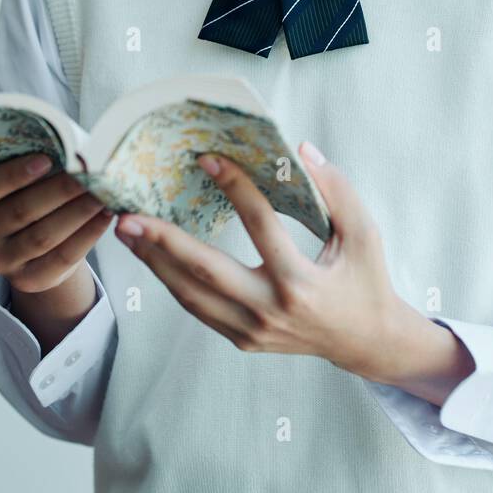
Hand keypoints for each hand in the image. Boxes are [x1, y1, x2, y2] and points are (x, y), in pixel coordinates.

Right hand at [0, 153, 112, 293]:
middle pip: (20, 212)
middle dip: (60, 190)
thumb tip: (67, 146)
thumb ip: (28, 159)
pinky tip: (105, 215)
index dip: (13, 175)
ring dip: (78, 211)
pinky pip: (62, 257)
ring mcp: (0, 261)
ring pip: (43, 236)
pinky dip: (87, 234)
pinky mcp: (27, 280)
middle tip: (90, 172)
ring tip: (103, 191)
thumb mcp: (14, 172)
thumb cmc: (24, 188)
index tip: (47, 159)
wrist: (30, 233)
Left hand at [113, 140, 405, 380]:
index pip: (261, 227)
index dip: (235, 189)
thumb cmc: (365, 281)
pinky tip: (154, 256)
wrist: (365, 342)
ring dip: (155, 262)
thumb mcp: (365, 234)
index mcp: (301, 282)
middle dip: (163, 241)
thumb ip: (338, 191)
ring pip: (192, 295)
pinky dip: (172, 281)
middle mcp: (271, 311)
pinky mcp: (242, 340)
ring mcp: (252, 331)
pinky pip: (199, 308)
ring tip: (126, 231)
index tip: (209, 159)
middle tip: (129, 214)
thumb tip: (303, 151)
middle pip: (206, 272)